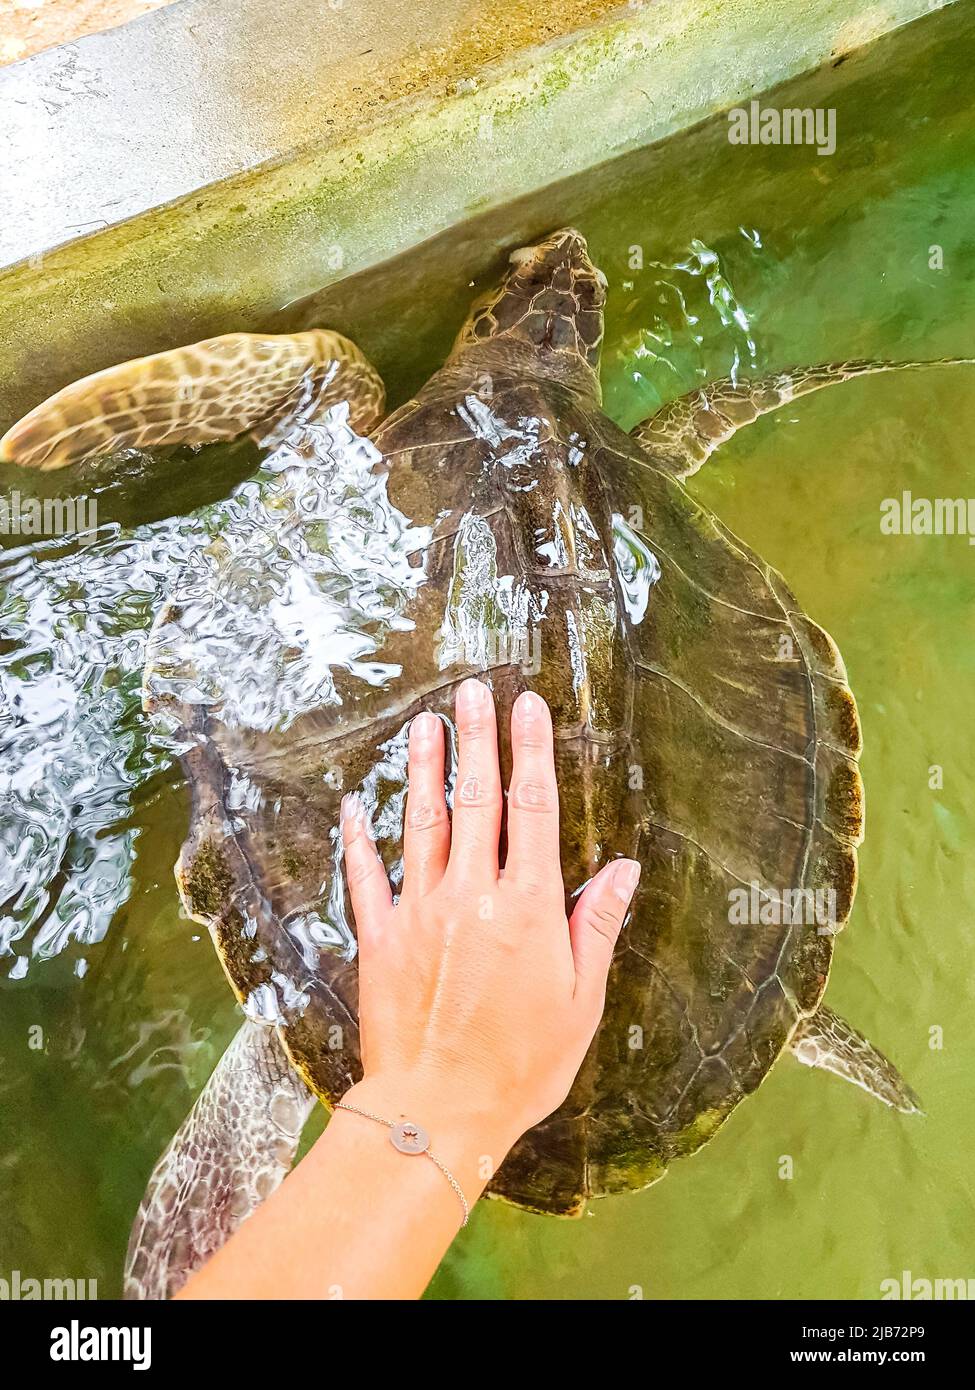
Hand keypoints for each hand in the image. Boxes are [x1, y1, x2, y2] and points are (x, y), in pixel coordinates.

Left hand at [340, 678, 640, 1183]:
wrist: (438, 1110)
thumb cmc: (521, 1065)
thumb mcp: (581, 1001)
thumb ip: (597, 927)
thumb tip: (623, 870)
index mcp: (529, 908)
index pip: (534, 810)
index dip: (533, 752)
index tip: (530, 707)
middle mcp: (473, 895)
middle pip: (476, 799)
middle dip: (477, 739)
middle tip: (474, 689)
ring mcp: (421, 913)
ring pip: (422, 823)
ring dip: (425, 768)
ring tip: (425, 722)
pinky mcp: (381, 939)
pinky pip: (366, 878)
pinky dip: (359, 840)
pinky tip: (355, 805)